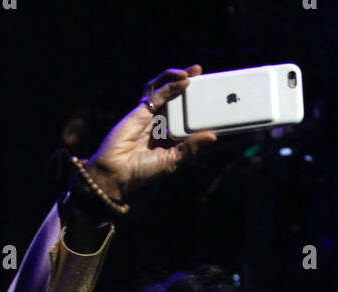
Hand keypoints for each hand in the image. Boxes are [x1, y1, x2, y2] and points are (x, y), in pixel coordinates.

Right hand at [87, 66, 216, 202]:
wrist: (116, 173)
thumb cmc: (142, 172)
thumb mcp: (173, 161)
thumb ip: (191, 148)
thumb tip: (213, 136)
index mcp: (172, 140)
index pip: (192, 123)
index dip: (205, 114)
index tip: (222, 107)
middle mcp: (163, 126)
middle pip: (181, 102)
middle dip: (194, 89)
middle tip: (209, 79)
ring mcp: (152, 117)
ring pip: (167, 91)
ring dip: (180, 79)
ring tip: (195, 71)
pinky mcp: (141, 111)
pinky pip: (157, 93)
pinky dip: (170, 85)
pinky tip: (183, 80)